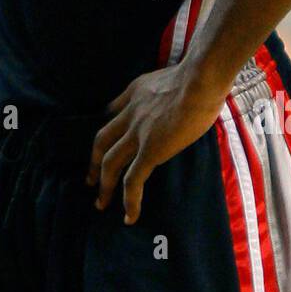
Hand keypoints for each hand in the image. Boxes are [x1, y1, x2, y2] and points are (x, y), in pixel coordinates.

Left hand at [87, 63, 229, 223]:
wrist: (199, 80)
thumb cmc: (197, 77)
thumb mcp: (169, 76)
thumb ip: (163, 88)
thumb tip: (174, 97)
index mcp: (134, 93)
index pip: (112, 112)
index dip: (109, 130)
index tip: (106, 144)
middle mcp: (130, 114)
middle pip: (102, 141)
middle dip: (94, 162)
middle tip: (90, 179)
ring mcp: (138, 133)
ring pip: (110, 163)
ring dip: (104, 185)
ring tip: (101, 203)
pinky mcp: (151, 150)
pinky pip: (133, 179)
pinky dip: (128, 200)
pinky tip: (129, 215)